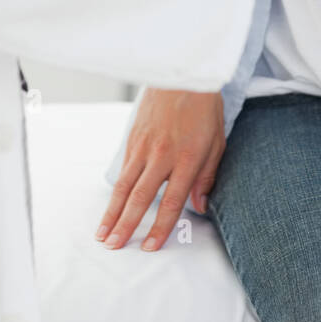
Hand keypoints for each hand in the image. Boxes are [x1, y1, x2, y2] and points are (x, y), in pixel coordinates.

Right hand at [95, 88, 224, 250]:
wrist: (183, 74)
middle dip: (125, 226)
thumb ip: (207, 177)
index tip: (149, 247)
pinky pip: (124, 168)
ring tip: (103, 233)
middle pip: (139, 197)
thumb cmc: (204, 108)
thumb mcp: (217, 143)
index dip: (159, 228)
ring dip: (112, 212)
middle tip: (114, 247)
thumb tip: (199, 207)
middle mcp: (162, 155)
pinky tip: (111, 205)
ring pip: (124, 185)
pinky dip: (116, 190)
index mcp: (187, 159)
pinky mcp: (133, 136)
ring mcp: (144, 145)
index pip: (170, 202)